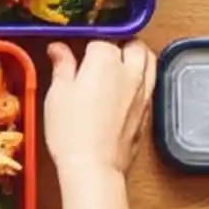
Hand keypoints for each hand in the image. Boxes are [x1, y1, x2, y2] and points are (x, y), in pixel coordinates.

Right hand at [45, 40, 156, 180]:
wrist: (94, 167)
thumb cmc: (71, 131)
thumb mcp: (57, 93)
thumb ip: (62, 65)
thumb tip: (58, 48)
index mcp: (106, 61)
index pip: (101, 40)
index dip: (86, 45)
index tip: (74, 52)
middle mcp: (130, 73)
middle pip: (134, 45)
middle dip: (120, 43)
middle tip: (101, 53)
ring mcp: (143, 93)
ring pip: (150, 62)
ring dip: (137, 56)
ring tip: (120, 63)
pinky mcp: (148, 112)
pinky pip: (151, 85)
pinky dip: (142, 79)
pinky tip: (126, 89)